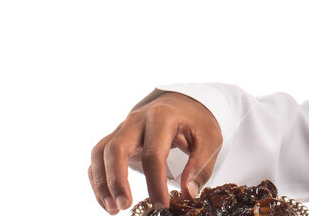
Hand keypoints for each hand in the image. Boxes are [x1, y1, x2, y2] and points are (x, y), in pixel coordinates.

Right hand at [89, 92, 221, 213]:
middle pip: (116, 148)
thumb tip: (188, 193)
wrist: (184, 102)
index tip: (161, 205)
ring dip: (102, 182)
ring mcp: (123, 127)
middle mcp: (137, 120)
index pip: (153, 153)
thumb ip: (201, 166)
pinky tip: (107, 201)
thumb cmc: (196, 121)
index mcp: (163, 117)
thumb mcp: (210, 138)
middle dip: (116, 180)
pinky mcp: (116, 137)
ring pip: (101, 152)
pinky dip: (98, 180)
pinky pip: (98, 158)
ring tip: (113, 209)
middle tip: (125, 206)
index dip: (155, 183)